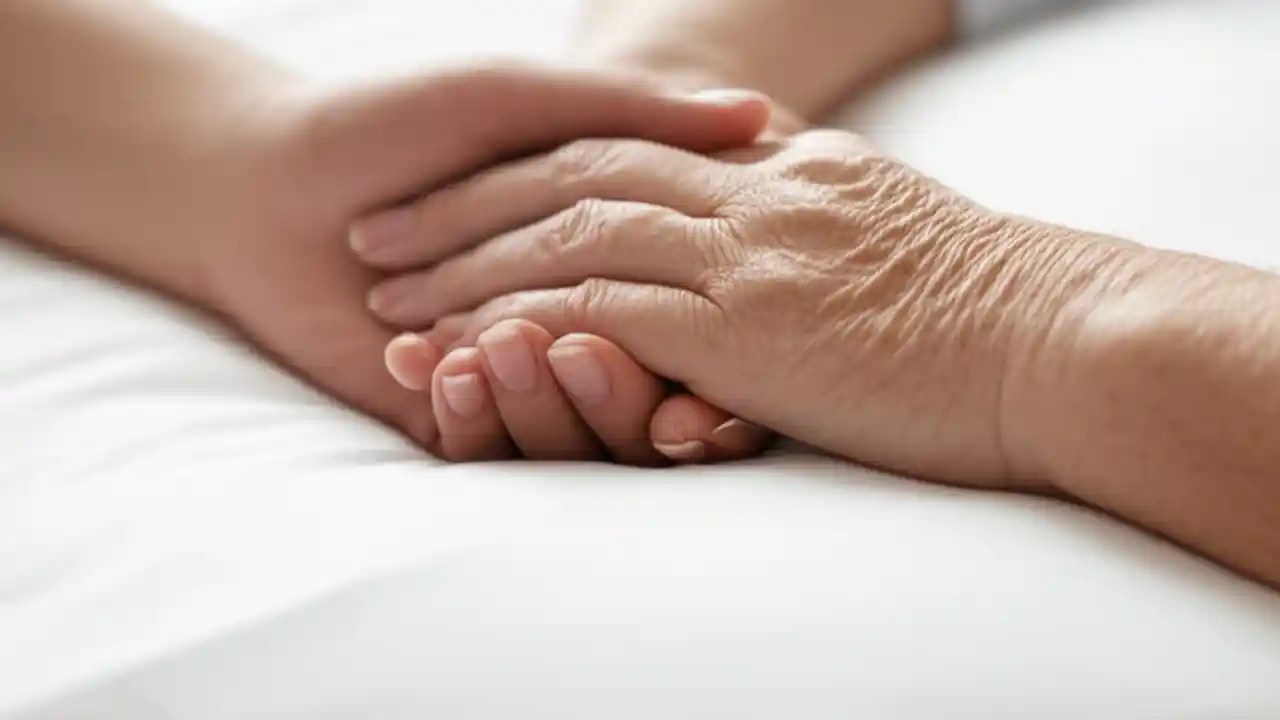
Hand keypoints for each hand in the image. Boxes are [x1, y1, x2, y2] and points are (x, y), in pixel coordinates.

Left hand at [201, 65, 773, 454]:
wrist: (269, 179)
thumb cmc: (400, 123)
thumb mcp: (522, 99)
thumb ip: (632, 113)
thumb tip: (758, 114)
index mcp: (617, 259)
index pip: (695, 317)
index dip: (713, 344)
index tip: (720, 357)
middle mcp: (576, 325)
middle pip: (637, 395)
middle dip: (614, 388)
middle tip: (579, 355)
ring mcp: (511, 378)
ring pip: (566, 433)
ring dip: (539, 400)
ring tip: (494, 347)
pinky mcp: (449, 418)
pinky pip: (483, 448)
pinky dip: (467, 413)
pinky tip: (429, 363)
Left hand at [360, 129, 1127, 487]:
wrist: (1064, 340)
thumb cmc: (994, 306)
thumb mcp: (893, 233)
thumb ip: (816, 214)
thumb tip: (767, 220)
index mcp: (779, 166)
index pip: (626, 150)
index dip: (530, 171)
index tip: (459, 196)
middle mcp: (748, 193)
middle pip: (572, 178)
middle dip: (465, 207)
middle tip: (381, 236)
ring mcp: (743, 251)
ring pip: (569, 237)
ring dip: (469, 267)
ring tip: (387, 295)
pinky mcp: (742, 320)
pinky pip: (602, 308)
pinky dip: (519, 321)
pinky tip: (459, 345)